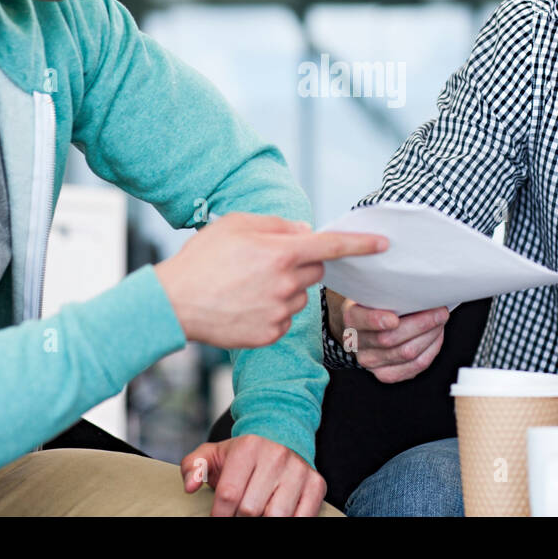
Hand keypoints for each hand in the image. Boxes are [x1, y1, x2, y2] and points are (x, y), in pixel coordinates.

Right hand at [156, 213, 387, 348]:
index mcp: (281, 252)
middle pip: (315, 271)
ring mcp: (279, 312)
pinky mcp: (270, 334)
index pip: (332, 246)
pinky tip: (244, 305)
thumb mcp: (236, 224)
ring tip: (248, 286)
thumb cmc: (202, 259)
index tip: (383, 244)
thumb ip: (277, 224)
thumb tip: (304, 231)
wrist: (174, 303)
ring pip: (299, 296)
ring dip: (286, 289)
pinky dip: (272, 311)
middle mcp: (286, 283)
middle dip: (301, 264)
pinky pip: (284, 319)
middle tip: (268, 261)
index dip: (361, 243)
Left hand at [180, 435, 325, 515]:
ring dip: (262, 521)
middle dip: (239, 518)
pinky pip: (302, 518)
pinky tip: (273, 515)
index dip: (219, 515)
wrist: (281, 435)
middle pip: (250, 509)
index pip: (228, 495)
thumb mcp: (213, 453)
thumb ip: (194, 467)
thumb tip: (190, 486)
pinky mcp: (316, 484)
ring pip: (276, 516)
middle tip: (237, 515)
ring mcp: (299, 471)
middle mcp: (277, 456)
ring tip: (255, 514)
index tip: (218, 517)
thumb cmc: (243, 453)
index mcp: (248, 447)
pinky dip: (287, 522)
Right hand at [328, 289, 447, 382]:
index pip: (361, 320)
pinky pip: (415, 366)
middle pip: (390, 339)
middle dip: (421, 324)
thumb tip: (418, 286)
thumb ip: (387, 290)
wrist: (361, 326)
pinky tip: (436, 337)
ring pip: (407, 353)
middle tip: (440, 311)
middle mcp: (357, 343)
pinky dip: (431, 350)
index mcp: (351, 318)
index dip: (376, 321)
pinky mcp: (386, 374)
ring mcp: (371, 361)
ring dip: (430, 336)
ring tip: (440, 321)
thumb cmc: (373, 304)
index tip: (394, 318)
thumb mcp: (372, 291)